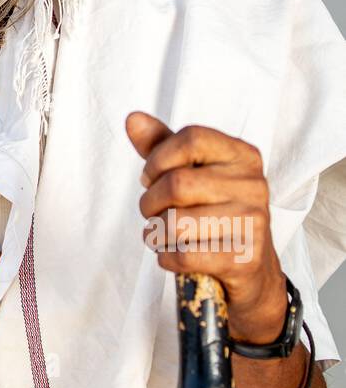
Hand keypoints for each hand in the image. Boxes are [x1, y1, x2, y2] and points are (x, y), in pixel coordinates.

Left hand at [125, 112, 287, 344]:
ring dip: (155, 232)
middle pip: (177, 184)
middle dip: (150, 202)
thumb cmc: (215, 212)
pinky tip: (171, 254)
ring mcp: (252, 223)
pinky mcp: (243, 258)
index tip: (150, 177)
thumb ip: (163, 145)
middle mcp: (253, 185)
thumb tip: (133, 119)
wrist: (252, 269)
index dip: (158, 158)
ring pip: (176, 223)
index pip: (191, 138)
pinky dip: (165, 257)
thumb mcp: (194, 173)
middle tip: (151, 211)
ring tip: (161, 234)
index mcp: (242, 155)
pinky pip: (183, 255)